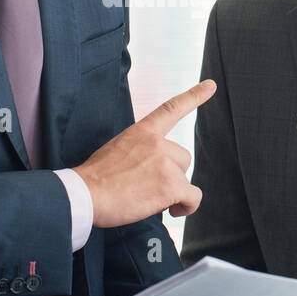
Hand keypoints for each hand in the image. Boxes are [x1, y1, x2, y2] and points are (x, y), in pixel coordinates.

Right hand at [73, 80, 215, 227]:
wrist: (86, 194)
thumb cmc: (95, 179)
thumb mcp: (115, 150)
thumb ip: (138, 153)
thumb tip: (150, 172)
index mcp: (142, 131)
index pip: (172, 109)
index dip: (194, 96)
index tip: (211, 85)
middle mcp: (157, 143)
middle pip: (182, 158)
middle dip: (170, 174)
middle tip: (147, 187)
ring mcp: (166, 163)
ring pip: (184, 179)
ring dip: (173, 191)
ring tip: (149, 199)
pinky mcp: (171, 185)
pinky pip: (193, 197)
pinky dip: (186, 206)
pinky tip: (173, 210)